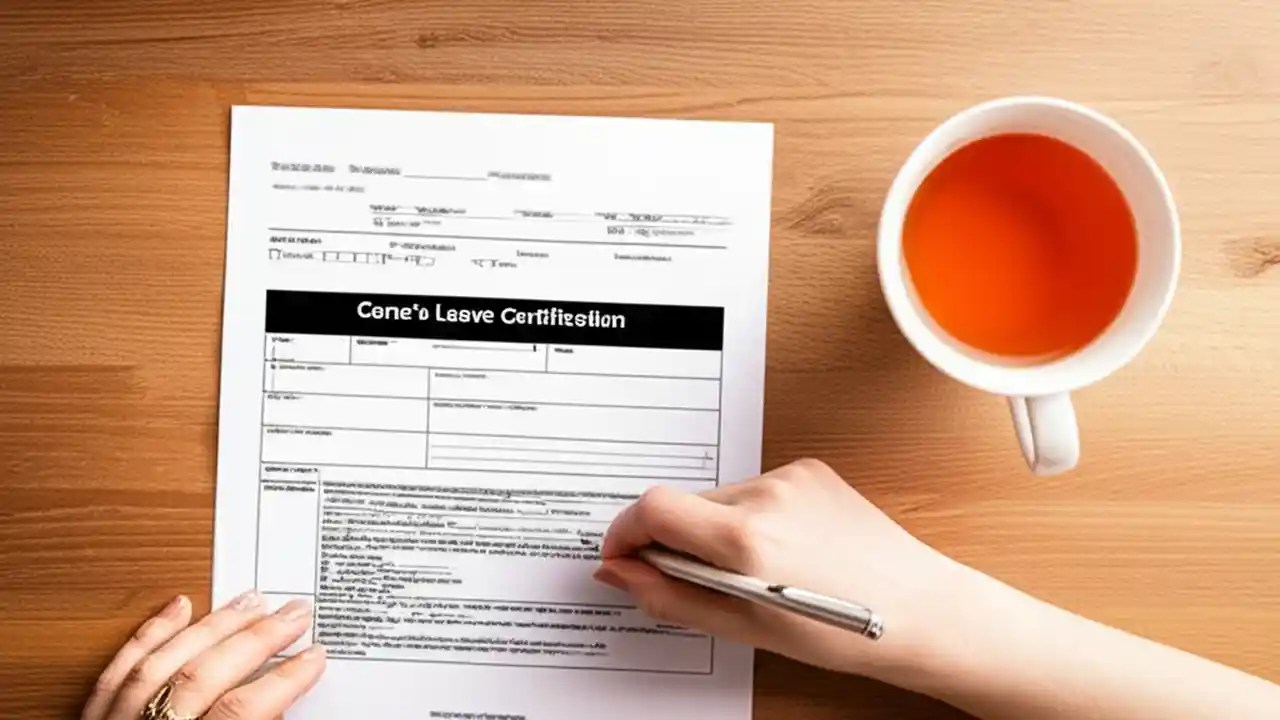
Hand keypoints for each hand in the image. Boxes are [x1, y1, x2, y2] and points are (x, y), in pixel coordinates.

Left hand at [83, 591, 325, 719]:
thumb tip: (286, 713)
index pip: (241, 713)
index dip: (284, 680)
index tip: (314, 657)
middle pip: (205, 676)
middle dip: (257, 639)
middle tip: (294, 615)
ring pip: (165, 663)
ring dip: (213, 626)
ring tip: (250, 602)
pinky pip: (120, 670)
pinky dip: (151, 634)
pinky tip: (178, 608)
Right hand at [595, 459, 964, 685]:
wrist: (921, 609)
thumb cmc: (841, 631)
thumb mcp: (743, 627)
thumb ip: (669, 596)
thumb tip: (621, 574)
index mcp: (746, 539)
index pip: (652, 508)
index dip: (625, 533)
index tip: (622, 556)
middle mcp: (767, 495)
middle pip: (683, 503)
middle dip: (675, 540)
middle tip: (698, 582)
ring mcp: (790, 476)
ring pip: (718, 496)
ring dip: (715, 529)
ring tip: (754, 572)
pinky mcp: (810, 469)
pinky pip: (755, 487)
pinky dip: (751, 516)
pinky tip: (781, 549)